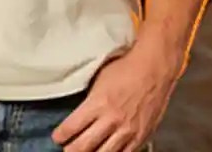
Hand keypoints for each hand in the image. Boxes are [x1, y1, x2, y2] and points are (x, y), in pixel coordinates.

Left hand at [51, 44, 179, 151]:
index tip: (57, 137)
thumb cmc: (125, 69)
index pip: (71, 127)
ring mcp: (127, 130)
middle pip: (84, 146)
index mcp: (97, 103)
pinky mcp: (141, 136)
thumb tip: (77, 114)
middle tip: (67, 150)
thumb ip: (89, 100)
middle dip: (71, 150)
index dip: (60, 135)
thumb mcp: (98, 80)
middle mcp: (111, 120)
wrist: (154, 68)